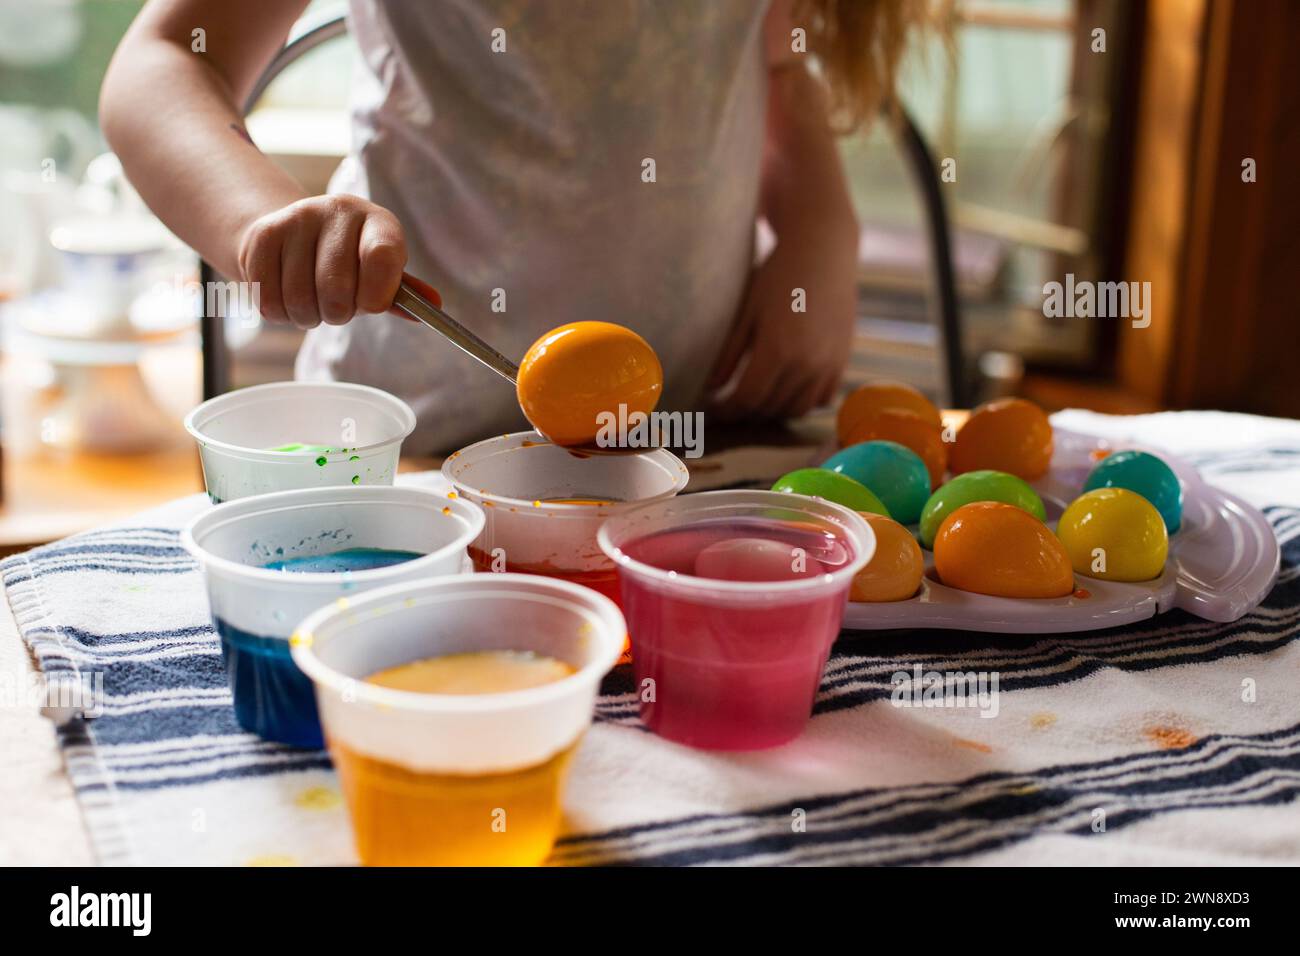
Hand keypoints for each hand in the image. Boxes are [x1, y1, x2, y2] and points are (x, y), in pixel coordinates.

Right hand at [236, 194, 406, 328]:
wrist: (293, 236)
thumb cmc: (349, 263)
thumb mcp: (380, 273)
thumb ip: (402, 292)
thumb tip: (433, 306)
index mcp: (378, 222)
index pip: (382, 257)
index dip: (378, 293)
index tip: (373, 307)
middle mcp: (338, 210)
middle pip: (336, 289)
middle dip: (339, 313)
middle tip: (339, 308)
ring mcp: (297, 218)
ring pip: (300, 300)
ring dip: (308, 317)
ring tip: (314, 303)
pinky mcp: (262, 234)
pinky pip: (269, 299)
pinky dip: (281, 313)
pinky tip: (288, 297)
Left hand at [706, 226, 857, 420]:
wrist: (823, 250)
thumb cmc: (777, 276)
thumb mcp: (746, 313)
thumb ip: (729, 355)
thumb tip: (711, 388)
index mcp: (778, 351)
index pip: (746, 399)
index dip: (726, 410)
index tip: (712, 408)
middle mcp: (807, 365)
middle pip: (769, 407)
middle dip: (745, 411)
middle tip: (728, 405)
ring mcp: (829, 365)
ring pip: (796, 410)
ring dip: (772, 411)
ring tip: (754, 399)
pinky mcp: (842, 361)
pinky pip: (821, 400)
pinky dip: (801, 403)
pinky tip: (785, 391)